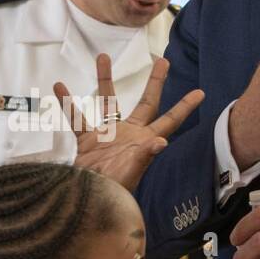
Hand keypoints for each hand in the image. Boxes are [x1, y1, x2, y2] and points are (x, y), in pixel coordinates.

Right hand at [55, 54, 203, 191]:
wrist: (88, 201)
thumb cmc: (114, 191)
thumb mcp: (132, 173)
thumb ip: (145, 156)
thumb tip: (161, 141)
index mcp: (145, 140)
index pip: (170, 120)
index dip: (184, 107)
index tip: (201, 93)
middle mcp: (129, 133)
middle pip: (146, 102)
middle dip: (155, 82)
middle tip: (162, 60)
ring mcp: (107, 135)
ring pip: (107, 101)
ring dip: (105, 79)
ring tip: (102, 56)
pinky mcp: (87, 140)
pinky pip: (76, 117)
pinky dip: (67, 102)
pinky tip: (58, 85)